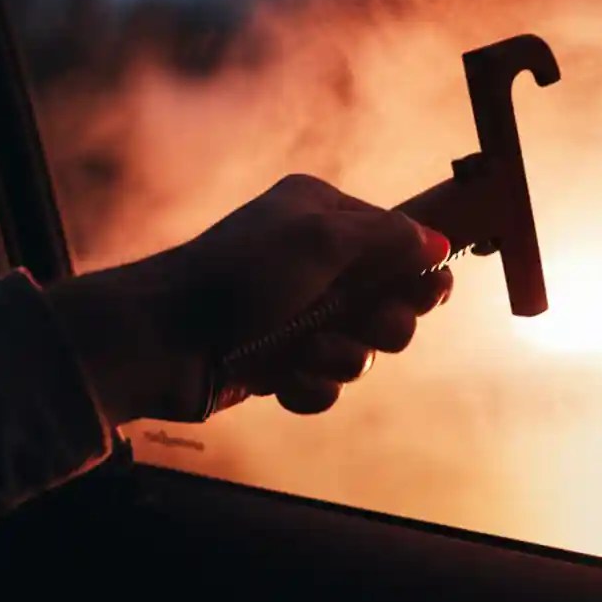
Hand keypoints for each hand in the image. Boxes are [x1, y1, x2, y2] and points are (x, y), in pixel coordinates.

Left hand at [47, 174, 452, 424]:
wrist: (163, 340)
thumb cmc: (238, 276)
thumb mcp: (319, 238)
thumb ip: (387, 237)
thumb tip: (438, 242)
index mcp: (324, 217)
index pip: (400, 243)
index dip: (419, 273)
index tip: (428, 292)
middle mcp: (316, 262)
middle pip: (392, 302)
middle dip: (382, 323)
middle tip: (365, 324)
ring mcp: (300, 315)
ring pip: (364, 349)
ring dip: (341, 356)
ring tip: (306, 350)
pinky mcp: (285, 360)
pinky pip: (328, 382)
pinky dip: (311, 385)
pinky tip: (284, 377)